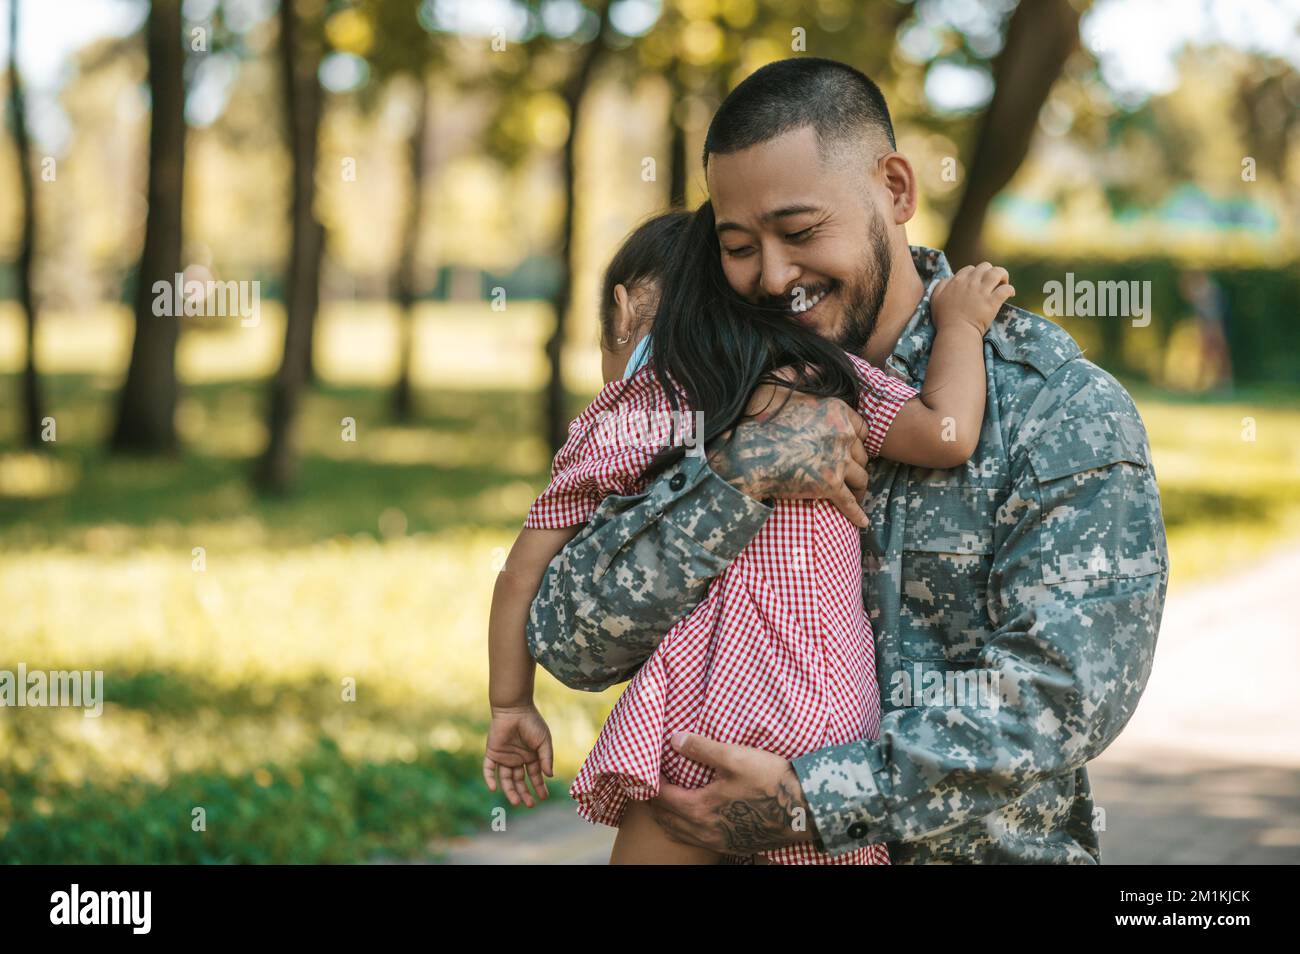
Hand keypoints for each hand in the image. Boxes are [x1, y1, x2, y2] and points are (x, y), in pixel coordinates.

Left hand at [483, 703, 553, 807]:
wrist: (515, 709)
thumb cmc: (532, 723)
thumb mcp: (544, 741)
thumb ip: (546, 758)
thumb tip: (549, 776)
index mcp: (530, 757)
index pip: (534, 776)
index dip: (539, 787)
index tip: (544, 797)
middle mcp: (517, 759)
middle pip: (519, 781)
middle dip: (525, 793)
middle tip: (530, 804)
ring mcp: (504, 757)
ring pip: (506, 779)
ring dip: (510, 791)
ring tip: (516, 802)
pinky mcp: (492, 753)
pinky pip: (489, 768)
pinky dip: (489, 778)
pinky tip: (494, 788)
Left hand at [647, 732, 814, 855]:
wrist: (804, 811)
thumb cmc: (771, 781)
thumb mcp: (735, 757)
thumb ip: (702, 748)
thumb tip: (674, 739)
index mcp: (700, 809)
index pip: (662, 797)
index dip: (650, 782)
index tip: (645, 769)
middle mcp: (704, 832)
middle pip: (666, 819)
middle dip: (653, 802)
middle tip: (648, 784)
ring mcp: (718, 842)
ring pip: (679, 833)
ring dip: (666, 817)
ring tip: (663, 801)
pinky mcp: (732, 846)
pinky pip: (696, 841)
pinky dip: (684, 828)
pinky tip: (691, 818)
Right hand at [706, 380, 871, 527]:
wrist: (746, 451)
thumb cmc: (757, 417)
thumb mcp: (779, 383)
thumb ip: (802, 373)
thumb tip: (816, 366)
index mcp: (836, 410)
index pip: (862, 428)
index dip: (856, 440)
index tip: (850, 448)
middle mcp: (843, 434)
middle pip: (862, 454)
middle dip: (857, 464)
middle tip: (850, 474)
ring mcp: (838, 460)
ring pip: (861, 477)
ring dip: (859, 487)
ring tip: (854, 495)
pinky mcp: (830, 485)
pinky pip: (851, 503)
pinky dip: (858, 514)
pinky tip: (862, 523)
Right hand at [931, 261, 1014, 335]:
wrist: (956, 333)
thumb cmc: (944, 319)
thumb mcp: (935, 299)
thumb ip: (941, 285)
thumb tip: (949, 278)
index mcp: (957, 281)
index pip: (970, 268)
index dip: (975, 274)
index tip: (978, 283)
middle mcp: (971, 283)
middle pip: (985, 267)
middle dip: (990, 272)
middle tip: (992, 283)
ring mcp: (983, 292)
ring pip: (998, 273)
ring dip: (1003, 276)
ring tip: (1003, 284)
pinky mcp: (993, 302)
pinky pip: (1006, 289)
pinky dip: (1010, 290)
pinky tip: (1010, 295)